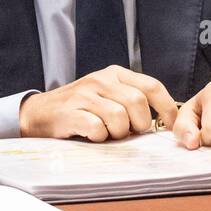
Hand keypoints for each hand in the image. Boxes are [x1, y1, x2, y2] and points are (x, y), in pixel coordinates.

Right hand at [19, 65, 177, 140]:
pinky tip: (92, 135)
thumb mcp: (106, 94)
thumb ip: (130, 100)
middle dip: (139, 124)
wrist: (39, 113)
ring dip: (118, 133)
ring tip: (107, 133)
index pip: (151, 86)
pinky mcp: (71, 112)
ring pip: (119, 117)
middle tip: (129, 132)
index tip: (171, 124)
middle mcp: (101, 80)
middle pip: (137, 103)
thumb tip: (161, 121)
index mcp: (114, 74)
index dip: (166, 107)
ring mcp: (85, 95)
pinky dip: (99, 137)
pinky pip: (97, 128)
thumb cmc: (80, 108)